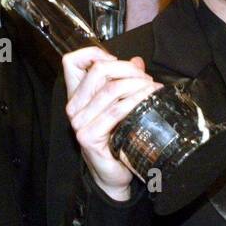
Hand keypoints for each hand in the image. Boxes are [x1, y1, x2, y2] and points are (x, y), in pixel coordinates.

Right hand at [63, 46, 162, 200]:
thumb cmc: (117, 138)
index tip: (116, 59)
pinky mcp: (89, 136)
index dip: (94, 53)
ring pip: (111, 89)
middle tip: (147, 79)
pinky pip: (117, 111)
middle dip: (128, 69)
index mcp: (77, 96)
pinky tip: (148, 101)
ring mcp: (79, 122)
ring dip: (138, 85)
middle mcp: (74, 107)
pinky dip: (136, 102)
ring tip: (153, 90)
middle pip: (99, 70)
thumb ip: (125, 81)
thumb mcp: (120, 104)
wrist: (113, 172)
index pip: (72, 62)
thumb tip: (137, 61)